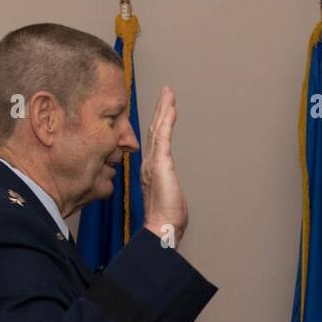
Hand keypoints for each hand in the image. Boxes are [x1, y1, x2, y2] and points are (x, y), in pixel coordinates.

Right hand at [140, 86, 188, 247]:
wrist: (161, 228)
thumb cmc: (165, 220)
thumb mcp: (168, 200)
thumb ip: (168, 191)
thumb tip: (171, 196)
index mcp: (151, 170)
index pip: (156, 142)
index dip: (159, 124)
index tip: (164, 110)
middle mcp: (149, 163)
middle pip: (155, 130)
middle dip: (160, 110)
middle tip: (166, 93)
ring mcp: (153, 162)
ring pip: (158, 129)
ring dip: (164, 110)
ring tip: (169, 94)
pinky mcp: (160, 163)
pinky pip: (164, 136)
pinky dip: (167, 120)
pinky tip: (171, 108)